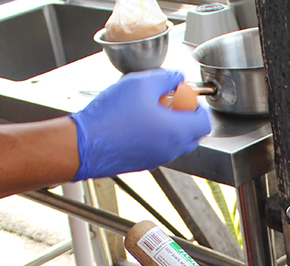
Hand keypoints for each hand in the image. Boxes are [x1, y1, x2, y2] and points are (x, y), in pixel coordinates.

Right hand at [70, 70, 211, 181]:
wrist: (85, 143)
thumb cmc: (111, 115)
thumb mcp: (141, 83)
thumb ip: (166, 78)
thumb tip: (178, 78)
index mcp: (176, 131)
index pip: (205, 123)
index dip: (198, 107)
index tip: (185, 96)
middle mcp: (171, 150)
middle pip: (192, 135)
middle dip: (185, 117)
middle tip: (168, 102)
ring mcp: (157, 159)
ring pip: (175, 143)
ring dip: (169, 126)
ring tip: (149, 110)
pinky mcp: (143, 164)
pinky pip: (158, 149)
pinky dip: (156, 136)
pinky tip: (136, 122)